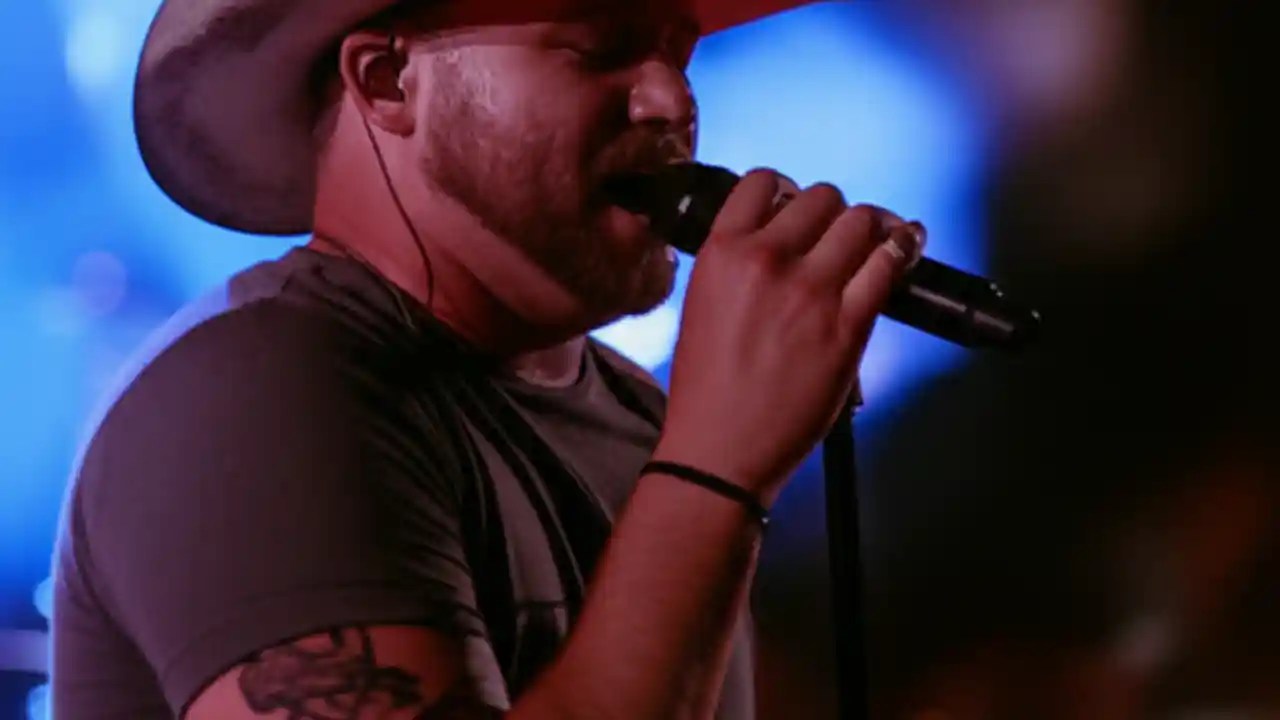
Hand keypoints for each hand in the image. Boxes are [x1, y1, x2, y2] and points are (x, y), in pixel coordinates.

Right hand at [656, 169, 924, 504]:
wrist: (720, 449)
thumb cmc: (707, 389)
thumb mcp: (703, 305)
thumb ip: (738, 264)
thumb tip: (778, 238)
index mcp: (722, 253)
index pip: (762, 182)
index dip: (784, 190)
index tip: (794, 206)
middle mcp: (767, 260)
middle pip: (821, 196)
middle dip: (831, 211)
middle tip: (835, 233)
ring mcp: (811, 292)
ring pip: (860, 220)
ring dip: (870, 227)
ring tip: (876, 238)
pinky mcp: (848, 325)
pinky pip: (888, 264)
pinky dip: (903, 248)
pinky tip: (907, 246)